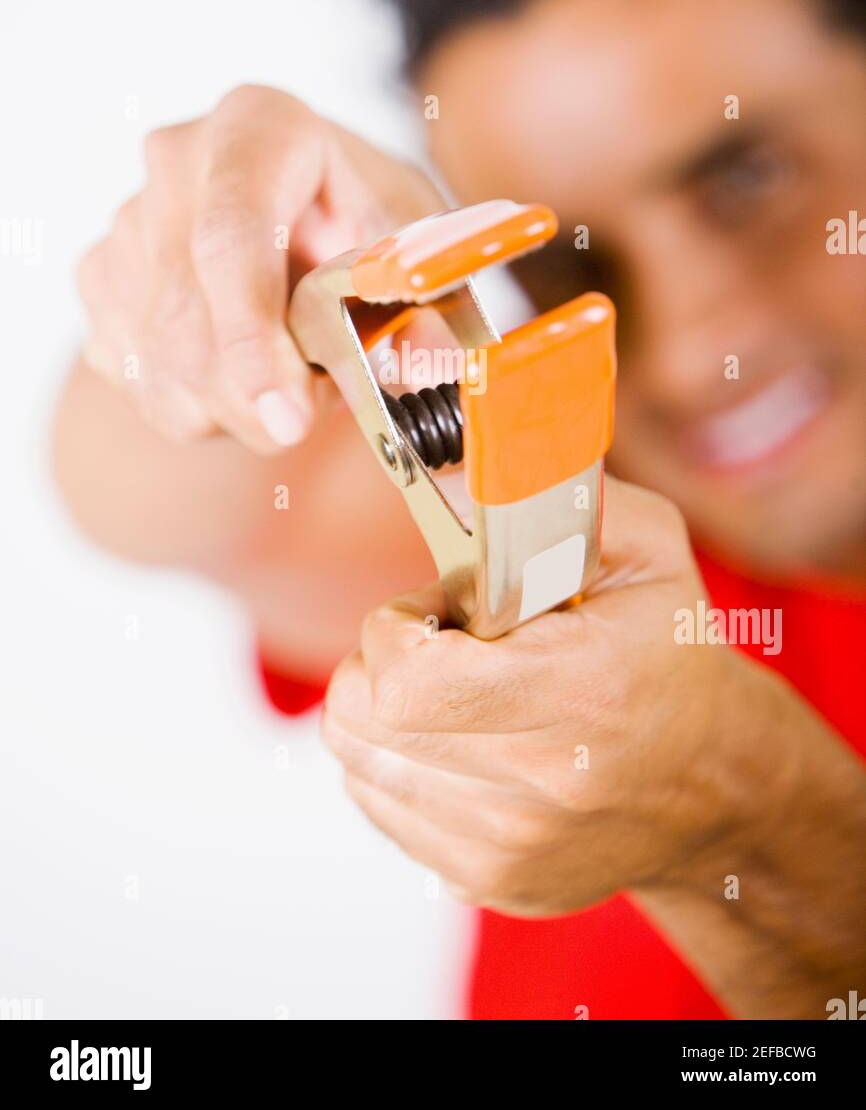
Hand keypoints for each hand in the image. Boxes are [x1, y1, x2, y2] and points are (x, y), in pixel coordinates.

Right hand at [77, 85, 436, 454]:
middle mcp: (176, 164)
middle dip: (253, 398)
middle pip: (186, 318)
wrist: (317, 214)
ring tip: (290, 377)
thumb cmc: (368, 219)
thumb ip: (423, 301)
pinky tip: (244, 372)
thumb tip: (418, 362)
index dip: (252, 338)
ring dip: (235, 409)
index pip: (232, 238)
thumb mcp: (416, 244)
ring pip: (160, 365)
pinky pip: (142, 383)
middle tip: (313, 417)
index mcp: (258, 129)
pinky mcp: (101, 280)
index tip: (288, 418)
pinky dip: (204, 409)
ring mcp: (127, 222)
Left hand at [323, 476, 798, 916]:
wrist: (711, 785)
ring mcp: (506, 846)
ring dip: (386, 711)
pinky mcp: (484, 880)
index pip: (405, 681)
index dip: (396, 630)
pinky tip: (461, 736)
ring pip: (357, 760)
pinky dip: (398, 758)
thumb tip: (464, 459)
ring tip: (456, 689)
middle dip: (380, 662)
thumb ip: (556, 493)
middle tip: (442, 644)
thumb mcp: (645, 547)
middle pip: (360, 720)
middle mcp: (540, 786)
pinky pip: (377, 801)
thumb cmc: (668, 656)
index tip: (437, 611)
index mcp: (580, 693)